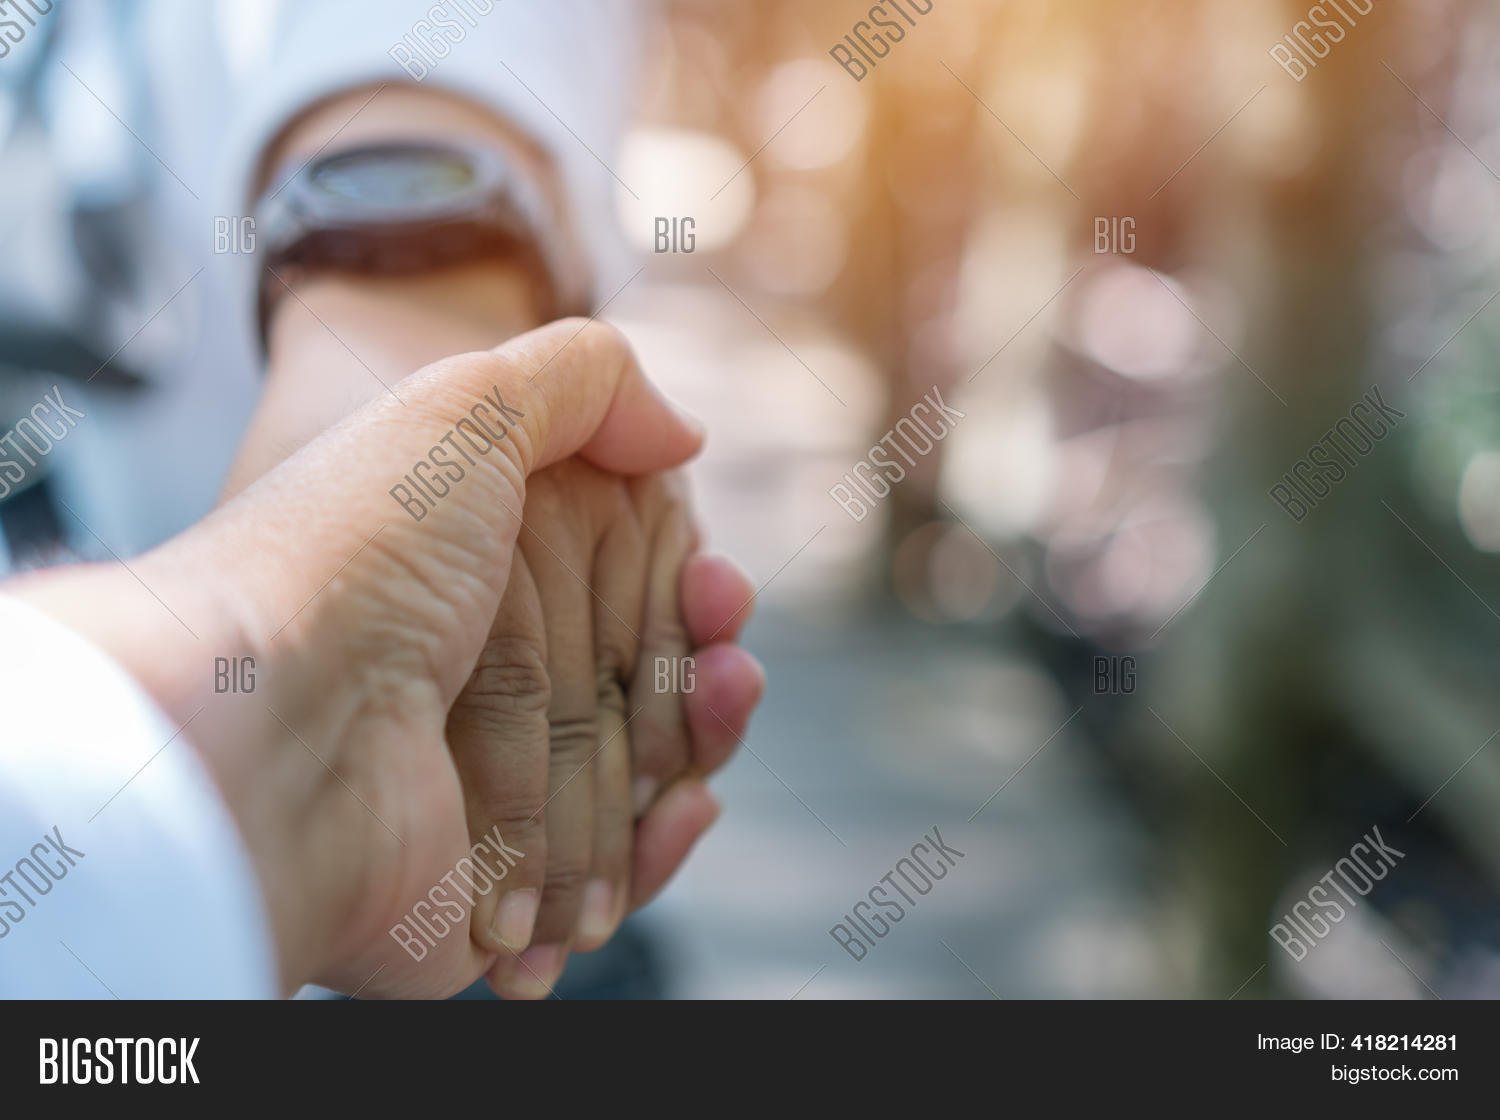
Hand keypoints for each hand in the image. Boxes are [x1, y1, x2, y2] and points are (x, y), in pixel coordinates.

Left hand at [227, 274, 762, 997]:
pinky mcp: (487, 895)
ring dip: (699, 741)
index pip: (612, 598)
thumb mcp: (464, 405)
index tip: (716, 583)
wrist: (265, 723)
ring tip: (726, 698)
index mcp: (468, 589)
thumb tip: (683, 433)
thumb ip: (583, 379)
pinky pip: (604, 880)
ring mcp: (479, 795)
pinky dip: (662, 846)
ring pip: (634, 784)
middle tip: (726, 653)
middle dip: (697, 670)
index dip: (682, 591)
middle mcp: (469, 688)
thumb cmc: (354, 554)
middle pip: (632, 689)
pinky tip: (691, 800)